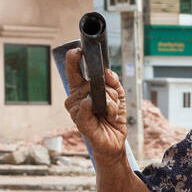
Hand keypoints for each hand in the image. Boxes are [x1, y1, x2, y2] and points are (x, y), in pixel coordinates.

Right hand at [63, 47, 126, 163]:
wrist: (115, 141)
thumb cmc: (113, 118)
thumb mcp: (118, 96)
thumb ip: (113, 81)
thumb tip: (107, 71)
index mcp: (81, 89)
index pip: (73, 70)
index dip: (74, 58)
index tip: (79, 50)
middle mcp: (75, 97)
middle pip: (91, 81)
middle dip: (108, 89)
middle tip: (112, 101)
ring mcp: (76, 109)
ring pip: (93, 93)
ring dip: (110, 103)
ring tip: (110, 113)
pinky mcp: (80, 121)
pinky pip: (84, 106)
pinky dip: (93, 105)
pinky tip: (95, 108)